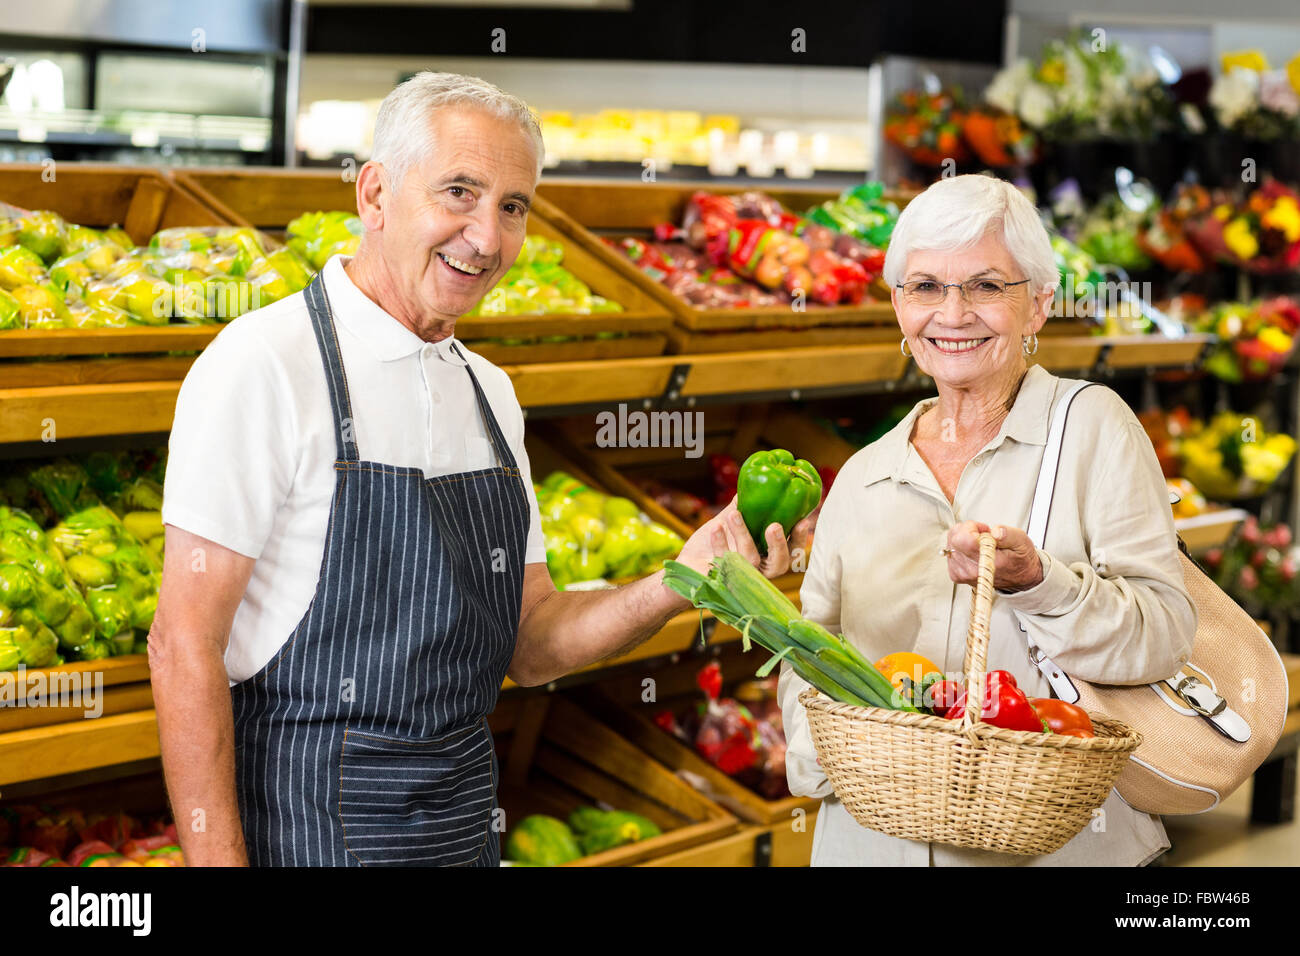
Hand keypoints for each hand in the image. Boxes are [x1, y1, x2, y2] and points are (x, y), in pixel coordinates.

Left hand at [672, 496, 815, 579]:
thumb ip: (743, 507)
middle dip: (779, 545)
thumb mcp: (728, 522)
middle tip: (774, 526)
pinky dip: (721, 542)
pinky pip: (724, 561)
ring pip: (750, 559)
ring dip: (743, 534)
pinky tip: (716, 527)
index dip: (798, 539)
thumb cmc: (711, 544)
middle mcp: (758, 571)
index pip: (790, 552)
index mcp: (765, 557)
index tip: (803, 520)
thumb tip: (754, 482)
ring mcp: (741, 578)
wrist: (687, 562)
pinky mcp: (721, 580)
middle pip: (779, 565)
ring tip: (734, 514)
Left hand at [945, 520, 1042, 591]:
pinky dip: (960, 547)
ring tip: (981, 544)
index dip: (972, 528)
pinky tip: (973, 550)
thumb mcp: (1021, 542)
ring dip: (964, 538)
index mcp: (986, 563)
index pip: (962, 539)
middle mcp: (971, 570)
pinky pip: (950, 552)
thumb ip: (1008, 535)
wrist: (1020, 577)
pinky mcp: (956, 574)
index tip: (984, 530)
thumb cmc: (1020, 559)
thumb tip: (995, 531)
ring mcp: (962, 573)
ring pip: (950, 544)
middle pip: (954, 539)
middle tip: (984, 535)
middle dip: (967, 530)